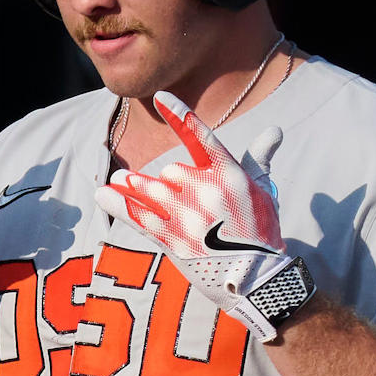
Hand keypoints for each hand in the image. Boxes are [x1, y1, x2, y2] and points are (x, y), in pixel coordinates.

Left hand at [103, 91, 313, 342]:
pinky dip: (117, 204)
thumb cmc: (262, 233)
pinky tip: (101, 193)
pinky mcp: (172, 240)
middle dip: (165, 180)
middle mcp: (206, 190)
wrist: (255, 279)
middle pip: (171, 171)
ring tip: (117, 181)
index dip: (180, 115)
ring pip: (148, 190)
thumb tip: (275, 130)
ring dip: (131, 186)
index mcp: (229, 174)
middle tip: (159, 189)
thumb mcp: (265, 192)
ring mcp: (186, 216)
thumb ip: (260, 158)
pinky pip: (138, 217)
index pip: (201, 137)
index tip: (160, 97)